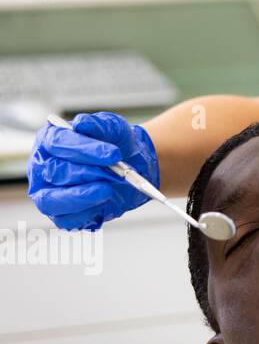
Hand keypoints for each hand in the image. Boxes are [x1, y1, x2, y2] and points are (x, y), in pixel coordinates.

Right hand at [27, 112, 159, 230]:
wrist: (130, 165)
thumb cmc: (114, 143)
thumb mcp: (112, 127)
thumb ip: (98, 125)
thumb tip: (81, 124)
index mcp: (50, 140)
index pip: (57, 142)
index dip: (84, 149)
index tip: (113, 154)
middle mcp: (43, 167)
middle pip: (54, 172)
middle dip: (87, 173)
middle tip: (114, 173)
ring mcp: (47, 192)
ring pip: (51, 200)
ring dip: (82, 197)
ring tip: (107, 190)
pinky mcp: (60, 214)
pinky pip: (65, 219)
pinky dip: (86, 213)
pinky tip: (104, 203)